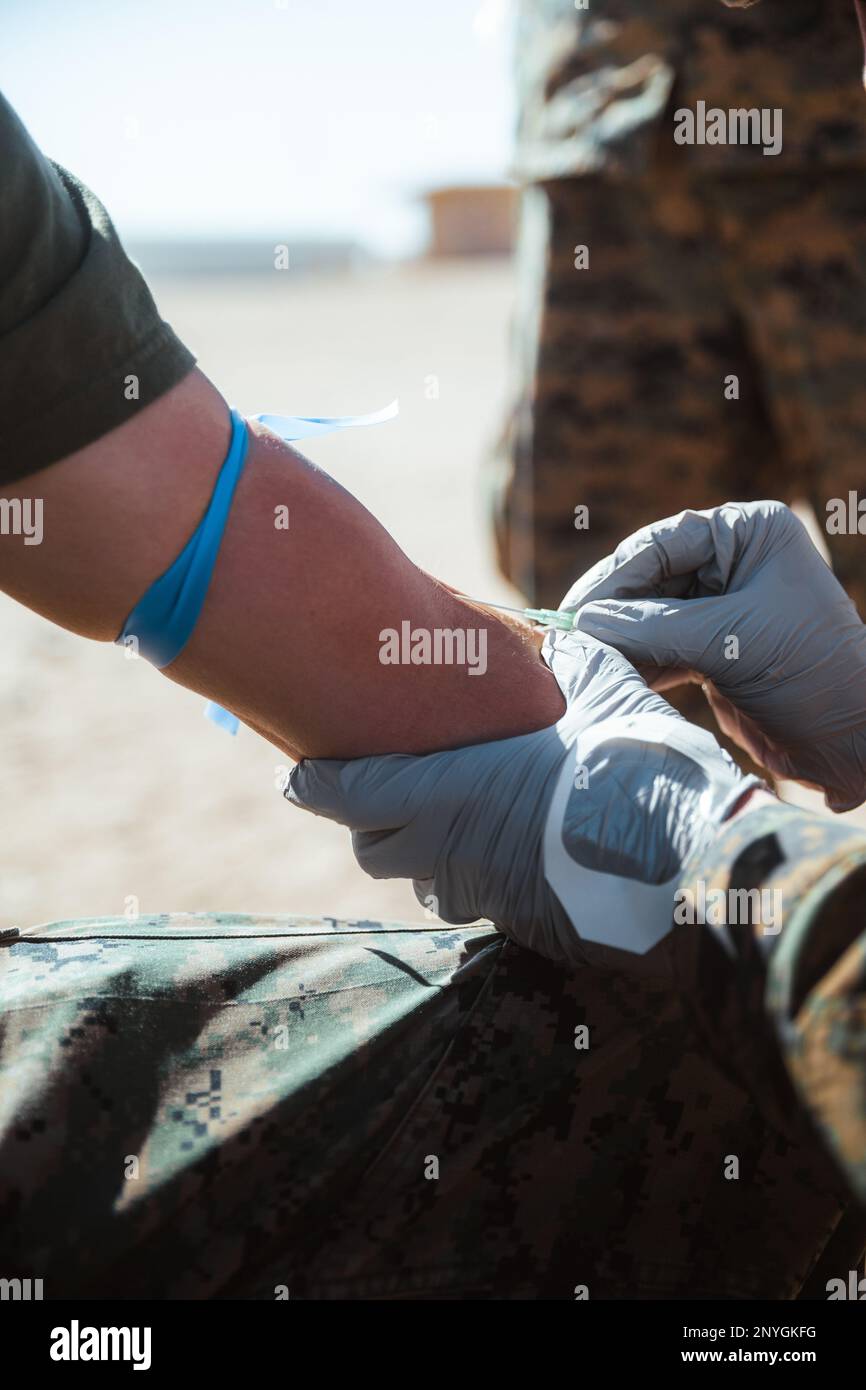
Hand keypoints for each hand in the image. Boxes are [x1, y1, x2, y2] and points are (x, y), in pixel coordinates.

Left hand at [286, 632, 755, 964]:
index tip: (301, 773)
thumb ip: (557, 664)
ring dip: (423, 853)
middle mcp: (444, 850)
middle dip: (371, 818)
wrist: (682, 857)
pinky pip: (475, 900)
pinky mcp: (519, 924)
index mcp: (441, 791)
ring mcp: (480, 894)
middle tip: (390, 786)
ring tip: (456, 818)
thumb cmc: (630, 764)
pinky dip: (476, 876)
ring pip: (422, 879)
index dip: (317, 783)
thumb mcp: (596, 687)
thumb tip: (555, 636)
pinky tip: (511, 849)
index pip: (341, 794)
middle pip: (373, 844)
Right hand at [562, 501, 865, 811]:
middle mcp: (734, 560)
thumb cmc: (809, 673)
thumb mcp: (728, 641)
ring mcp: (723, 604)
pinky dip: (637, 663)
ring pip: (650, 616)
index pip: (662, 543)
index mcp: (749, 532)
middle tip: (567, 639)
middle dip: (611, 611)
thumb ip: (652, 628)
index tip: (575, 611)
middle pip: (650, 578)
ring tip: (581, 662)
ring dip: (619, 641)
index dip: (613, 578)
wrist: (854, 740)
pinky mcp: (715, 648)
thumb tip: (582, 621)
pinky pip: (661, 647)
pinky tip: (608, 678)